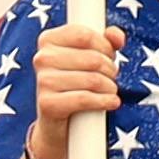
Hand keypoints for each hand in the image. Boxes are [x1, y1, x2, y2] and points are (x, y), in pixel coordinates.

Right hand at [24, 18, 120, 158]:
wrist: (58, 123)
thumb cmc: (76, 84)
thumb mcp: (91, 57)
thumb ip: (107, 41)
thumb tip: (117, 36)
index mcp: (48, 40)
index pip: (84, 35)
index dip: (105, 46)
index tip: (109, 56)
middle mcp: (42, 58)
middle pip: (92, 58)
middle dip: (110, 69)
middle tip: (110, 78)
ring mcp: (43, 81)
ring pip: (92, 80)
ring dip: (110, 87)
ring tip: (110, 91)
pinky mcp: (47, 103)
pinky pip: (85, 99)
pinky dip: (105, 101)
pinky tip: (112, 102)